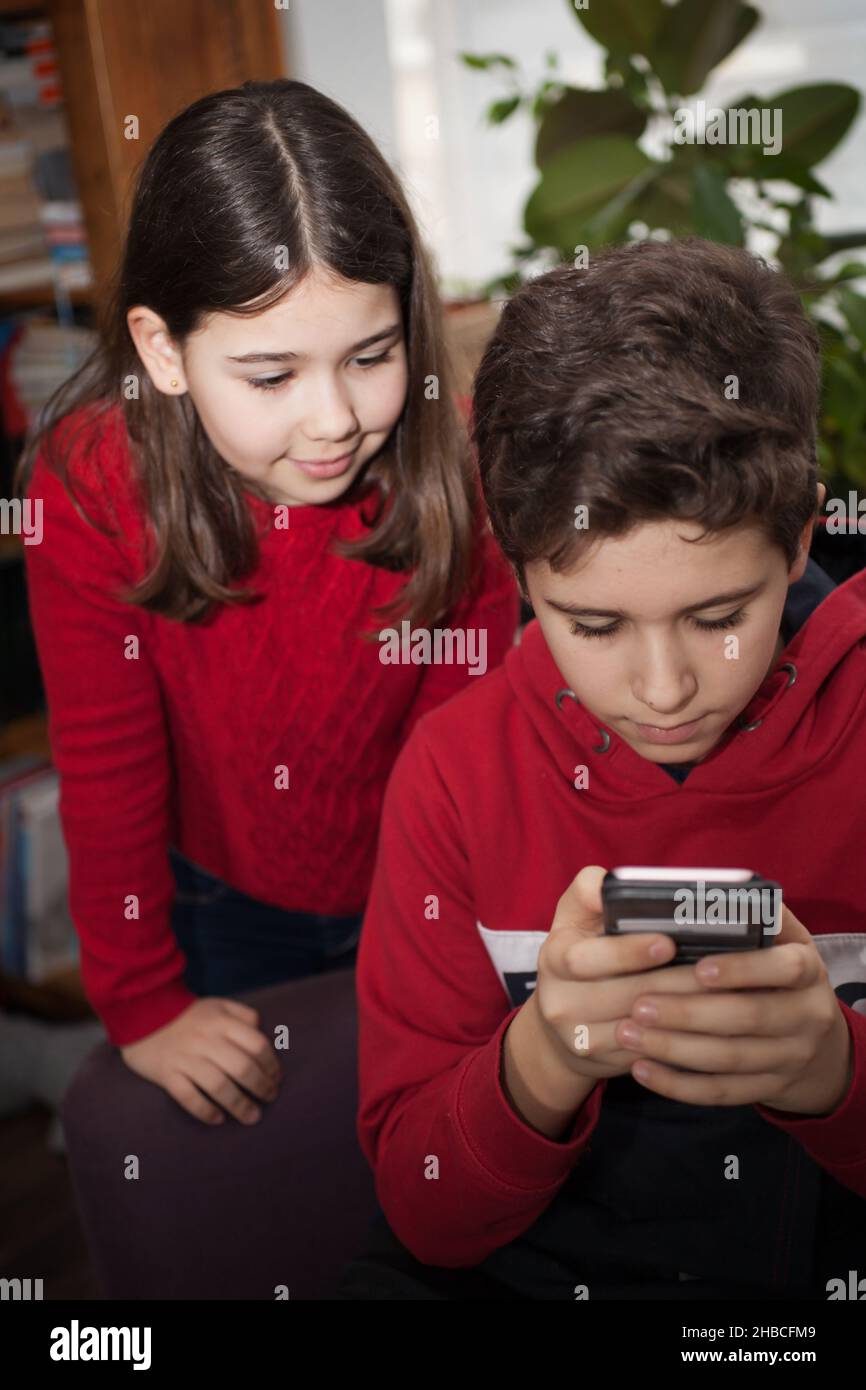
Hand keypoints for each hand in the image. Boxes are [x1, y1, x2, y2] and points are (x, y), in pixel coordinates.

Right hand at [119, 997, 282, 1124]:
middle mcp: (206, 1040)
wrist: (142, 1012)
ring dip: (239, 1105)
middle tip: (270, 1098)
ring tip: (252, 1116)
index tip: (276, 1078)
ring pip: (218, 1086)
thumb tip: (264, 1033)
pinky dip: (205, 1110)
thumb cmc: (188, 1015)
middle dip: (261, 1087)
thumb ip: (243, 1015)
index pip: (256, 1045)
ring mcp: (185, 1058)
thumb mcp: (218, 1005)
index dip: (271, 1064)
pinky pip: (188, 1096)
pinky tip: (218, 1119)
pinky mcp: (166, 1073)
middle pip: (242, 1068)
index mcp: (221, 1022)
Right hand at [535, 865, 713, 1080]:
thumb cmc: (581, 952)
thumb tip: (609, 884)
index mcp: (554, 958)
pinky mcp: (601, 1063)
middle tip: (719, 969)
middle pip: (626, 995)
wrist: (558, 1022)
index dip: (629, 952)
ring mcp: (580, 1038)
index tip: (668, 943)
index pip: (587, 957)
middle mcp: (560, 1002)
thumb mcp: (574, 916)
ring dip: (687, 1012)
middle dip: (677, 981)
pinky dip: (681, 1038)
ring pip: (643, 1028)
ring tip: (725, 993)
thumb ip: (589, 890)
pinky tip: (711, 1025)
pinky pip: (648, 1053)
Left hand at [618, 901, 853, 1114]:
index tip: (698, 968)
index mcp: (805, 969)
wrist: (817, 1040)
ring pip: (728, 1059)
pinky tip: (641, 1069)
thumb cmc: (777, 971)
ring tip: (627, 1032)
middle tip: (639, 1003)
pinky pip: (721, 1092)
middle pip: (746, 1017)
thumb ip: (751, 915)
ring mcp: (789, 1056)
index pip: (781, 968)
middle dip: (688, 1012)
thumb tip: (711, 888)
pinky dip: (679, 1085)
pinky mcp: (768, 1088)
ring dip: (673, 1048)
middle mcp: (806, 1014)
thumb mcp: (780, 940)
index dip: (742, 969)